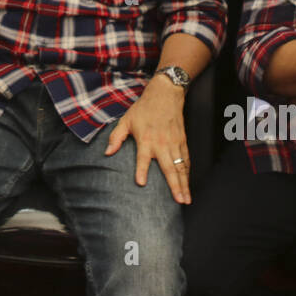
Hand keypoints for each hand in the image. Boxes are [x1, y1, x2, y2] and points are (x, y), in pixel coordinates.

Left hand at [105, 74, 191, 203]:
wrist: (165, 94)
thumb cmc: (143, 109)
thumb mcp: (126, 120)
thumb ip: (116, 137)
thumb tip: (107, 153)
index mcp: (146, 139)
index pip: (142, 158)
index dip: (141, 170)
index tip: (141, 183)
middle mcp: (161, 144)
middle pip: (169, 168)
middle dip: (174, 186)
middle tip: (179, 201)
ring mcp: (174, 143)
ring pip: (181, 167)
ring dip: (184, 184)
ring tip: (186, 199)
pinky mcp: (182, 141)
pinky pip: (186, 160)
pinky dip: (187, 173)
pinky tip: (187, 183)